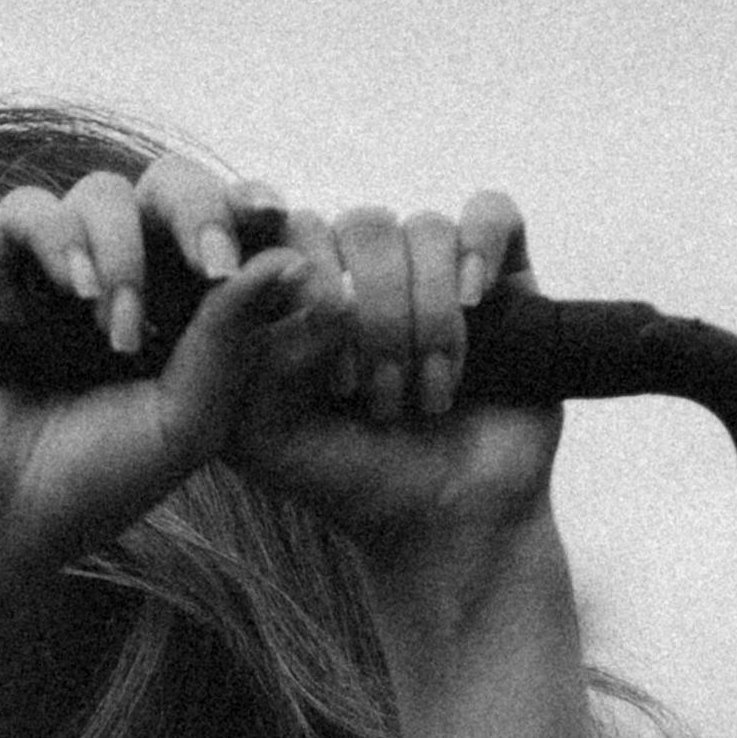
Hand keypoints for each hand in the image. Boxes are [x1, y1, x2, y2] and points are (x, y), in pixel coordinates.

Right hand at [0, 148, 342, 577]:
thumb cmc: (93, 484)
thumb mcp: (185, 422)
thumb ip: (232, 340)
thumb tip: (290, 260)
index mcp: (180, 306)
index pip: (224, 227)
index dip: (250, 210)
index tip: (278, 216)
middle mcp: (120, 273)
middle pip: (169, 185)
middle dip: (198, 211)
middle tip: (214, 262)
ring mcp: (55, 266)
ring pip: (103, 192)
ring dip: (124, 252)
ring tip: (119, 331)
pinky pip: (29, 207)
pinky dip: (59, 238)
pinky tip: (76, 293)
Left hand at [234, 191, 563, 566]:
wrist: (449, 523)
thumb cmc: (350, 481)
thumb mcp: (258, 431)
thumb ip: (233, 348)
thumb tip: (280, 263)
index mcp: (303, 296)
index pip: (292, 230)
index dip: (305, 271)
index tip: (320, 340)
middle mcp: (367, 274)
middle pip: (362, 226)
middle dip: (372, 316)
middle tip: (373, 395)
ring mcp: (435, 274)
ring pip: (425, 230)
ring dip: (427, 319)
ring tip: (425, 397)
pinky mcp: (503, 281)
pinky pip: (493, 214)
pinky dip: (481, 249)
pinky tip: (475, 301)